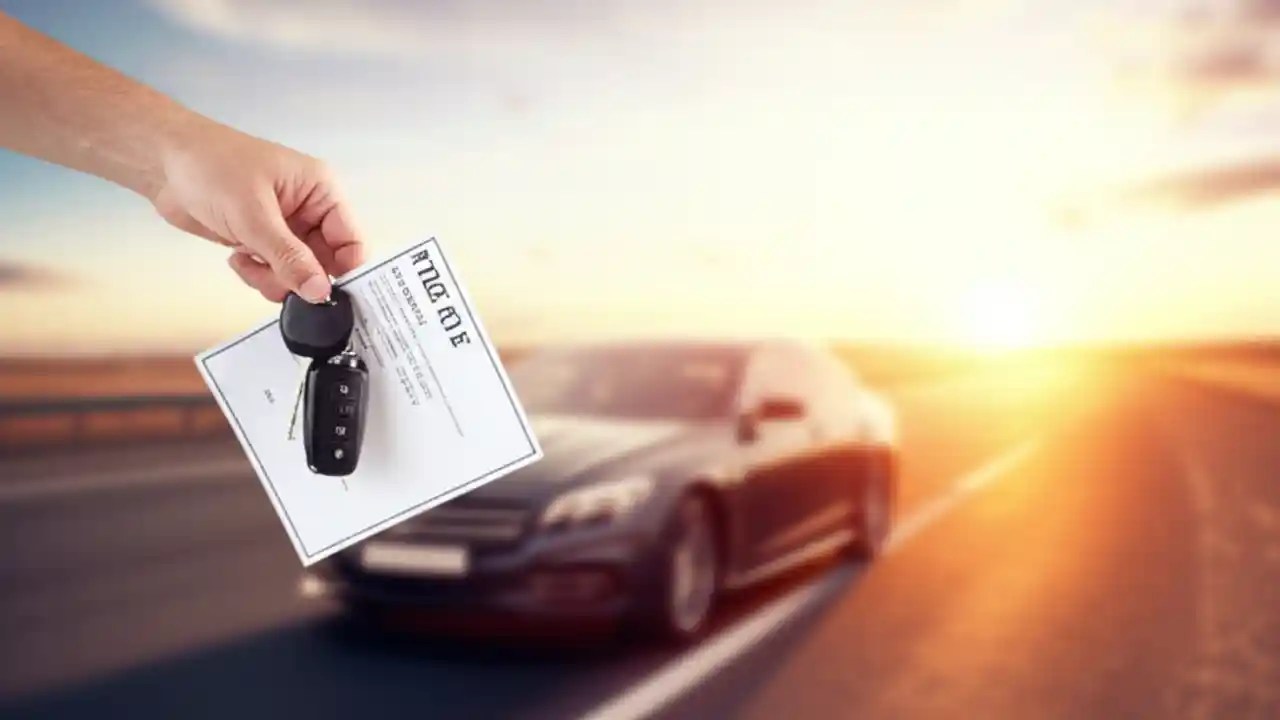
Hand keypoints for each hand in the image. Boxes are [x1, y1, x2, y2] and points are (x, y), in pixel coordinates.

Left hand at [151, 122, 364, 302]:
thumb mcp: (254, 215)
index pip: (352, 241)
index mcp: (321, 191)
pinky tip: (238, 257)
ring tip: (249, 262)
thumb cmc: (211, 167)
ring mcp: (286, 227)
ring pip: (299, 273)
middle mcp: (310, 211)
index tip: (330, 298)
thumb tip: (320, 292)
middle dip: (302, 279)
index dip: (347, 272)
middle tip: (278, 284)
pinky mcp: (262, 240)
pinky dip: (258, 275)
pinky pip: (274, 272)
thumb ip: (289, 257)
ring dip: (275, 279)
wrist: (162, 162)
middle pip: (326, 263)